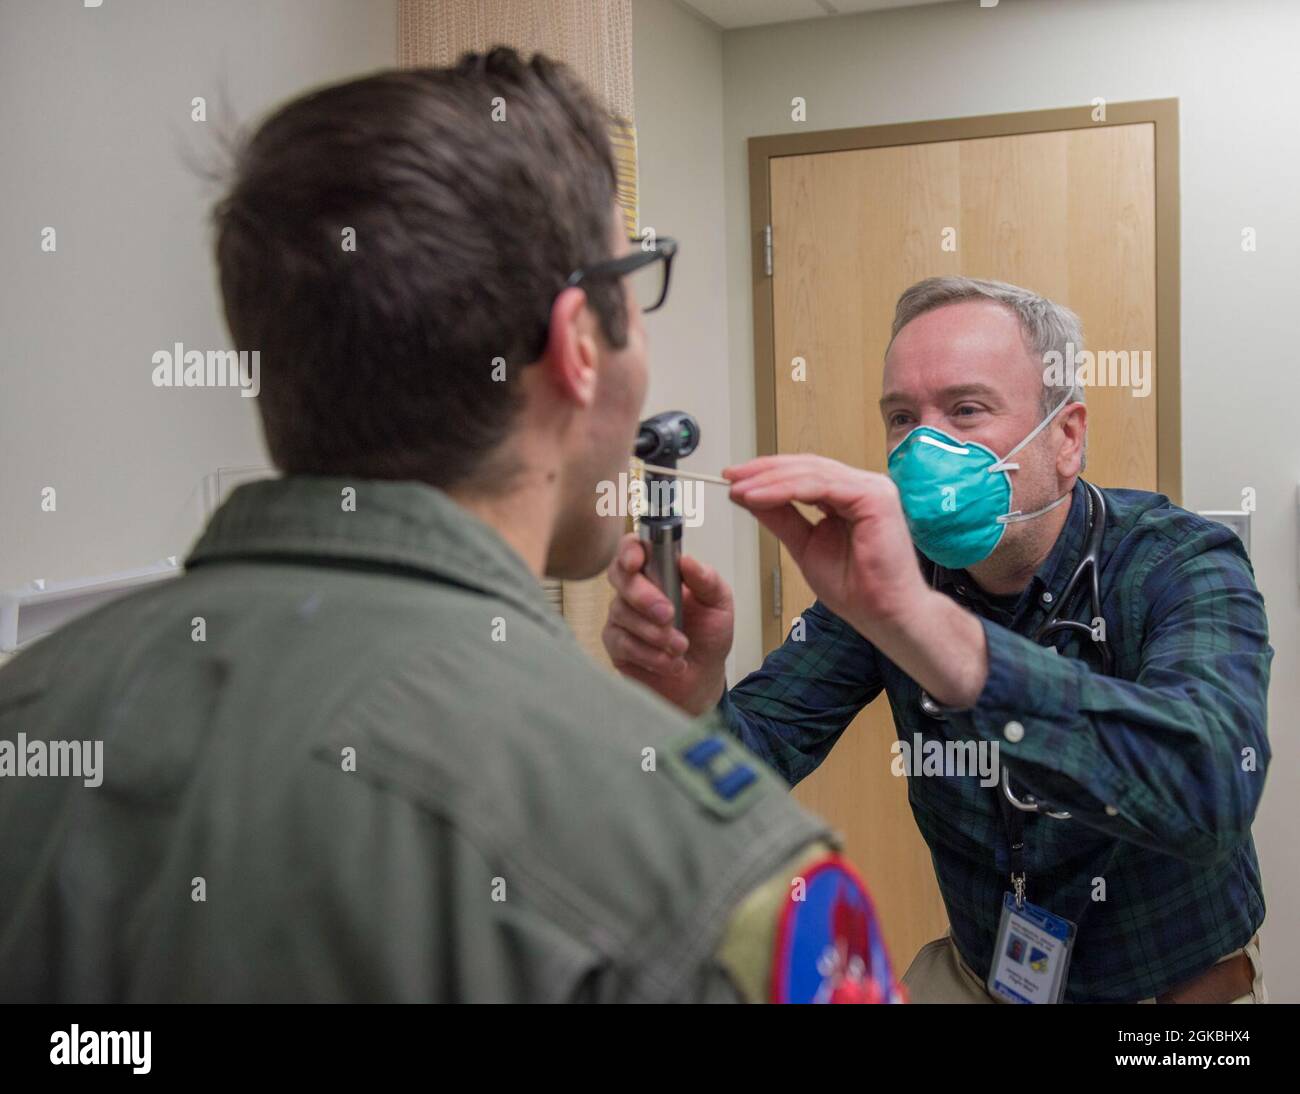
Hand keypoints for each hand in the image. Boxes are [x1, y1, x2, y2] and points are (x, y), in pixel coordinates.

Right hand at [602, 534, 734, 715]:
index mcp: (658, 571)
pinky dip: (651, 655)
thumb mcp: (719, 604)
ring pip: (622, 613)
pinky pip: (622, 643)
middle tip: (668, 614)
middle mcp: (635, 589)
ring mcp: (622, 616)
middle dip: (642, 596)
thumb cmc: (708, 634)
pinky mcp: (616, 645)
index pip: (633, 547)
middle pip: (619, 576)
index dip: (629, 550)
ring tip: (681, 647)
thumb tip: (687, 560)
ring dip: (655, 633)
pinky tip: (671, 662)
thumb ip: (706, 580)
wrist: (703, 675)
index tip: (637, 562)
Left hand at [725, 454, 927, 634]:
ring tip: (739, 488)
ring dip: (769, 479)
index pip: (803, 474)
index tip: (734, 480)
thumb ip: (780, 518)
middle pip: (805, 467)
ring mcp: (872, 488)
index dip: (767, 474)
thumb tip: (749, 496)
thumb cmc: (856, 589)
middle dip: (762, 471)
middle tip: (730, 477)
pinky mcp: (874, 497)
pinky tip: (759, 497)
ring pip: (810, 473)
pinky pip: (820, 486)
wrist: (883, 615)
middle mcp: (862, 486)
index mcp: (849, 496)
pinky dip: (785, 490)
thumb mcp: (804, 546)